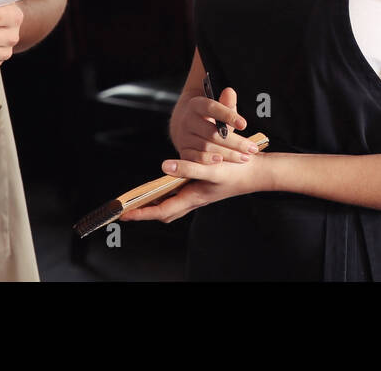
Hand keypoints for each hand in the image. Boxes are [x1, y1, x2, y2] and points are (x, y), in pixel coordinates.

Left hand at [119, 152, 269, 222]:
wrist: (256, 171)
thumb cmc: (236, 171)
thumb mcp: (211, 169)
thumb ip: (188, 168)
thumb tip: (164, 167)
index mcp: (193, 198)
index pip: (161, 210)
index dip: (141, 213)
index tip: (124, 213)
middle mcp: (194, 199)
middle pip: (164, 211)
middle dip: (145, 212)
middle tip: (127, 209)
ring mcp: (198, 195)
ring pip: (172, 204)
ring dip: (156, 203)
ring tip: (141, 199)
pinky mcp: (203, 187)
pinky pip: (179, 195)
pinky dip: (168, 193)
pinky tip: (165, 183)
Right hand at [171, 86, 258, 163]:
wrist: (184, 124)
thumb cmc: (208, 116)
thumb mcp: (217, 106)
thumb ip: (226, 102)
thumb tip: (229, 92)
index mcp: (196, 105)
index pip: (212, 108)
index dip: (228, 116)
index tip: (244, 124)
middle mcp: (187, 120)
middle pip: (212, 132)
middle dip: (234, 142)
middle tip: (252, 148)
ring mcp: (184, 137)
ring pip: (206, 147)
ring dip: (227, 153)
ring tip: (245, 157)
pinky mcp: (183, 150)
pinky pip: (196, 158)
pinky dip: (209, 160)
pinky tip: (223, 162)